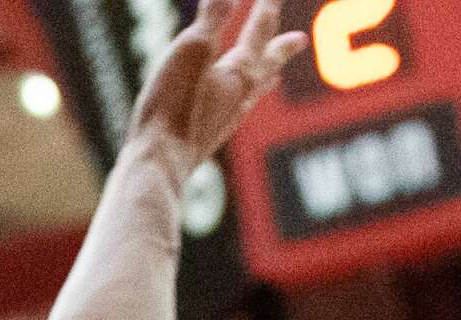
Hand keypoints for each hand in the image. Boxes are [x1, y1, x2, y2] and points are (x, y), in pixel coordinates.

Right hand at [129, 0, 302, 178]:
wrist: (160, 163)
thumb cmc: (175, 105)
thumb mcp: (192, 51)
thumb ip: (212, 18)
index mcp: (240, 73)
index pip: (260, 31)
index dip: (268, 8)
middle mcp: (239, 98)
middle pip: (266, 66)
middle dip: (281, 49)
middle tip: (301, 41)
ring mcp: (224, 121)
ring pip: (253, 94)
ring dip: (264, 80)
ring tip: (274, 77)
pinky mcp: (207, 139)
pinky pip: (234, 114)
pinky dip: (241, 103)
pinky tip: (232, 111)